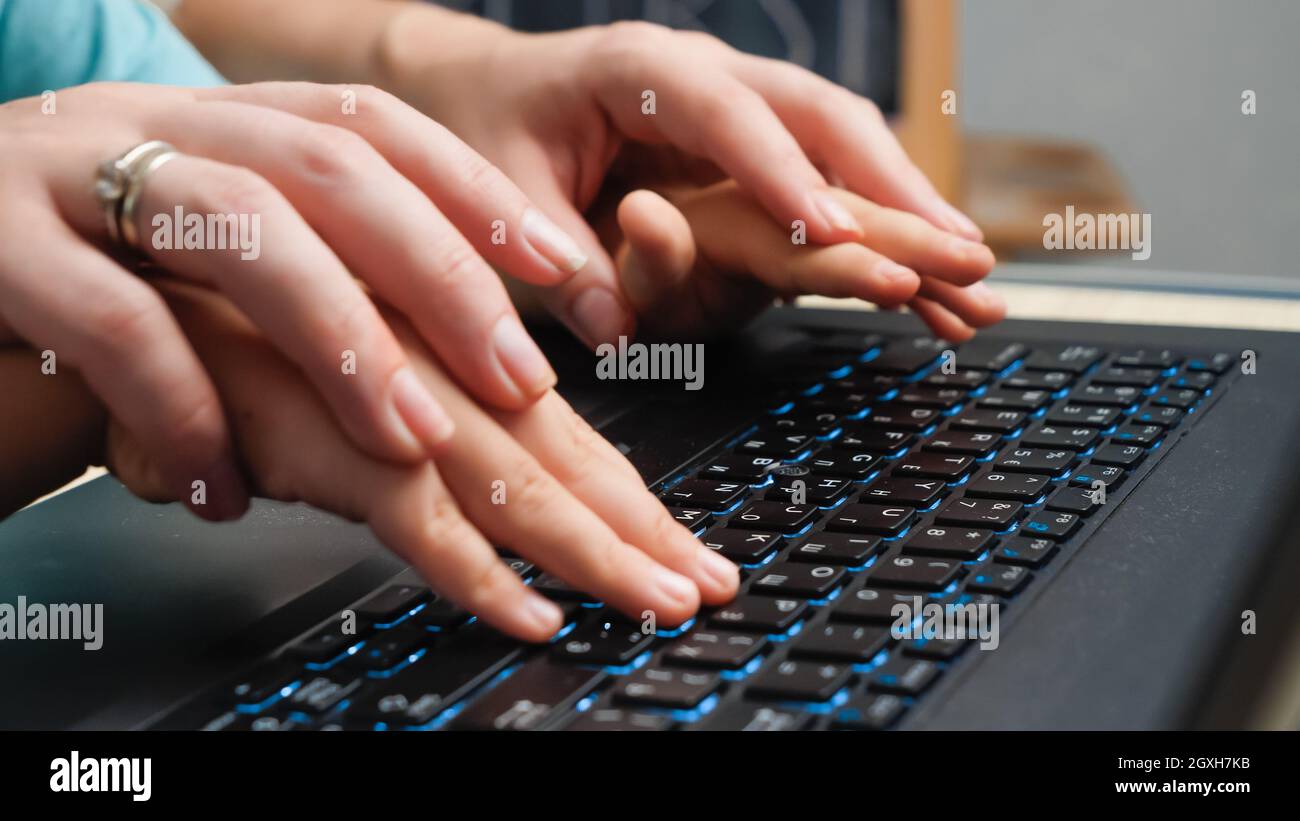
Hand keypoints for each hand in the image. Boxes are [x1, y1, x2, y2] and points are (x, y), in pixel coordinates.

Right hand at [0, 81, 590, 519]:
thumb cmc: (70, 275)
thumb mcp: (195, 249)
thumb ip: (305, 268)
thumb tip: (454, 340)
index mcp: (218, 122)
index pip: (373, 128)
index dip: (475, 193)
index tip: (562, 268)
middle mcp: (154, 126)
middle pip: (330, 168)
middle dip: (443, 274)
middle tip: (521, 378)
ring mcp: (67, 176)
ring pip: (235, 225)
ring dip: (341, 337)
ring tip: (407, 439)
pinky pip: (109, 322)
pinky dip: (184, 411)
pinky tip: (226, 487)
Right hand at [107, 281, 739, 641]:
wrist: (142, 305)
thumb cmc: (260, 344)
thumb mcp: (371, 385)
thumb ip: (439, 433)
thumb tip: (512, 501)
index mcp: (461, 357)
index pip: (572, 439)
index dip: (637, 500)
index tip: (691, 549)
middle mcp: (441, 371)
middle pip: (564, 463)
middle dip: (643, 532)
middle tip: (704, 585)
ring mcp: (390, 400)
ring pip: (515, 486)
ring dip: (593, 553)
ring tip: (653, 602)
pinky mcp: (324, 435)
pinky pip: (416, 517)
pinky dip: (476, 572)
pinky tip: (530, 614)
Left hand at [385, 18, 985, 345]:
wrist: (488, 92)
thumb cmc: (490, 136)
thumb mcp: (500, 201)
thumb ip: (559, 264)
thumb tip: (616, 331)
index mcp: (636, 69)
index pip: (723, 113)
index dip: (781, 174)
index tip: (831, 231)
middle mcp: (706, 76)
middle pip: (815, 115)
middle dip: (886, 184)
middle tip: (949, 251)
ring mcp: (739, 106)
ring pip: (842, 141)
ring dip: (907, 204)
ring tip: (969, 270)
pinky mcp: (754, 148)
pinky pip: (831, 175)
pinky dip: (882, 219)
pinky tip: (930, 266)